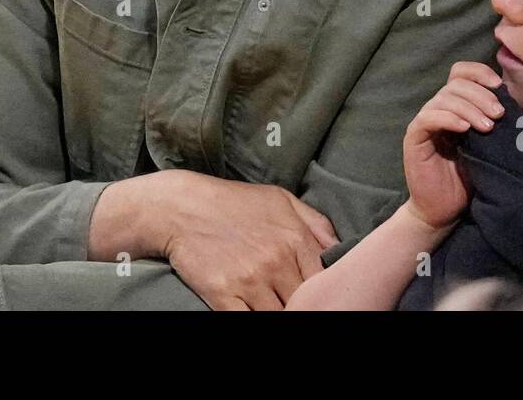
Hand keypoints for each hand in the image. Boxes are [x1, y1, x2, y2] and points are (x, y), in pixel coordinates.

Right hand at [156, 170, 339, 310]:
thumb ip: (316, 223)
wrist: (182, 207)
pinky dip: (254, 320)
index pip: (324, 279)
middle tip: (294, 301)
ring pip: (280, 315)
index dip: (323, 291)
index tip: (318, 294)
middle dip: (301, 304)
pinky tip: (254, 311)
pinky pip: (248, 322)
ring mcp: (250, 280)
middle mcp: (276, 261)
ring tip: (273, 304)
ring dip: (279, 313)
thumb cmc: (234, 202)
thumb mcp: (280, 200)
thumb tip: (340, 249)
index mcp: (294, 238)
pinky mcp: (224, 295)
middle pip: (303, 301)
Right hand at [403, 61, 504, 230]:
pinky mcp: (415, 138)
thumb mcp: (488, 145)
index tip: (500, 86)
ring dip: (470, 108)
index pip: (460, 72)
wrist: (444, 211)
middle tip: (499, 114)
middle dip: (481, 95)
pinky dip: (448, 118)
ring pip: (444, 98)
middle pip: (456, 84)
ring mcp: (425, 122)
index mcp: (455, 106)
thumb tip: (511, 101)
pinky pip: (428, 118)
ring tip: (487, 127)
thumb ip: (492, 121)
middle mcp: (438, 109)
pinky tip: (464, 129)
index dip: (479, 72)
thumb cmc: (469, 179)